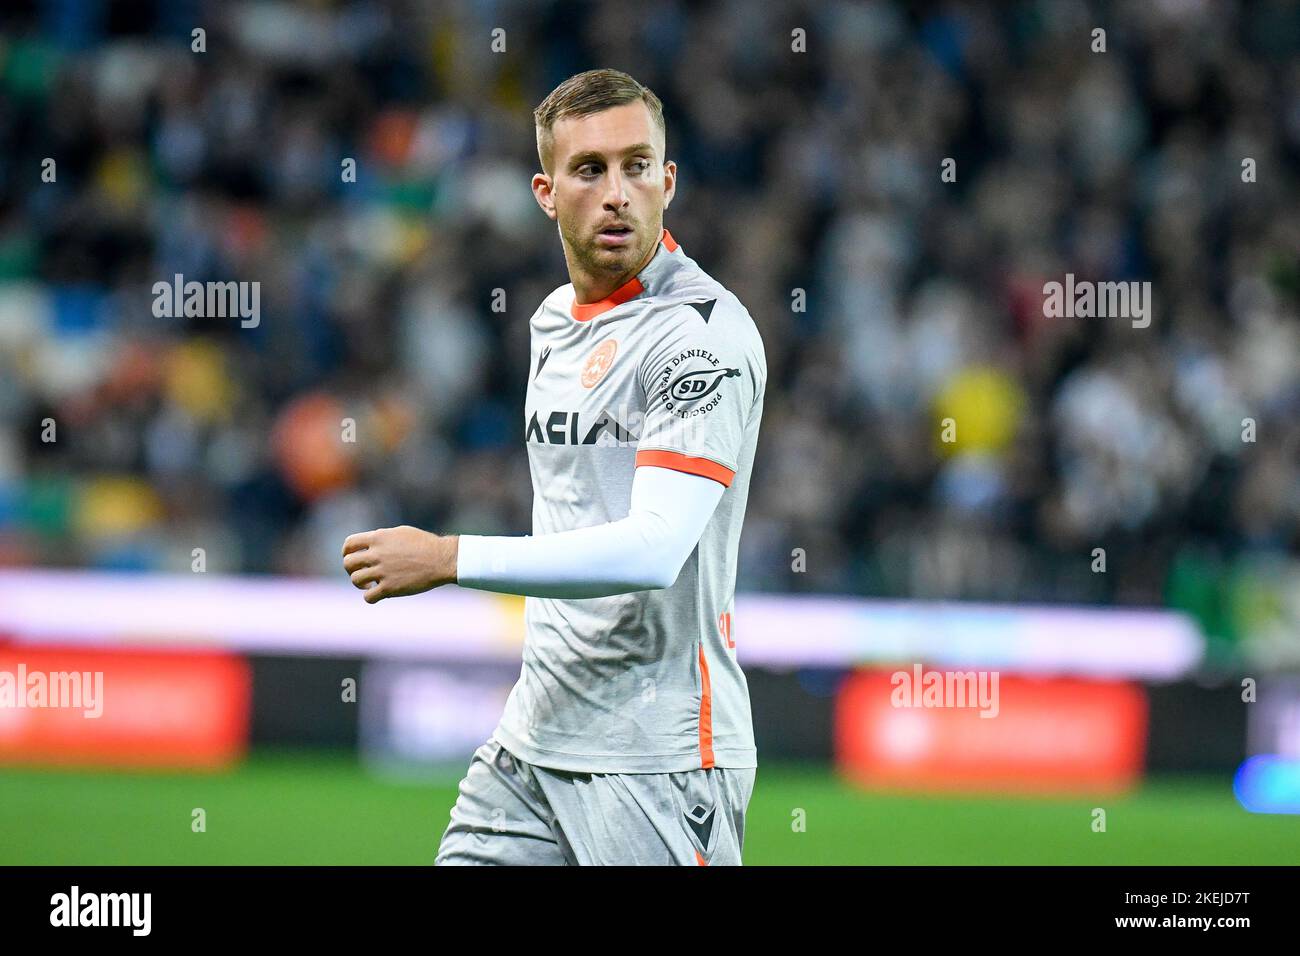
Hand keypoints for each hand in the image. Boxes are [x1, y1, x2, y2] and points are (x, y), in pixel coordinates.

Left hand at [342, 526, 457, 603]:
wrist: (441, 559)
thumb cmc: (424, 544)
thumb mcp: (401, 532)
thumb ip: (382, 537)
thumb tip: (369, 544)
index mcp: (379, 538)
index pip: (349, 544)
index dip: (347, 551)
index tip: (352, 556)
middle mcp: (377, 554)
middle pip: (348, 563)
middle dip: (351, 569)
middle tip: (361, 572)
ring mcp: (382, 572)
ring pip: (355, 580)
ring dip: (360, 583)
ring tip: (369, 583)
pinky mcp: (390, 588)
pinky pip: (368, 597)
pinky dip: (369, 596)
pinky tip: (377, 593)